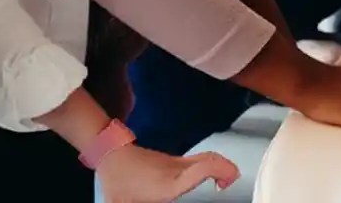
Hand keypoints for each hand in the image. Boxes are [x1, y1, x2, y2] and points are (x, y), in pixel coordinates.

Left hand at [97, 145, 239, 202]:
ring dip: (222, 166)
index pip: (201, 168)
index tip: (224, 184)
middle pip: (211, 159)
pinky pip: (200, 159)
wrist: (111, 155)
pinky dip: (212, 166)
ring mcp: (177, 162)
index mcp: (169, 183)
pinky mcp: (174, 161)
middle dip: (229, 169)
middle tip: (230, 183)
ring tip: (224, 181)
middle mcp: (177, 170)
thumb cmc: (117, 182)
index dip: (220, 171)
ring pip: (207, 157)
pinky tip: (208, 178)